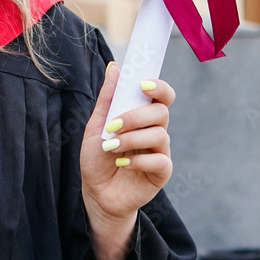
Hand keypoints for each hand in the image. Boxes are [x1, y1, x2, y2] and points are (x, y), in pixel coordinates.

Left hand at [80, 62, 175, 257]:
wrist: (96, 192)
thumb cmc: (97, 157)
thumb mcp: (96, 125)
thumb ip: (107, 98)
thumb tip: (114, 67)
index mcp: (143, 116)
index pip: (163, 95)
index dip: (159, 86)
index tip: (142, 85)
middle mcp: (156, 131)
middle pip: (161, 112)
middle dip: (135, 116)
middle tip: (113, 126)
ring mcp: (161, 152)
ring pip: (160, 135)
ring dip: (132, 139)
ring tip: (111, 148)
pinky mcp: (162, 173)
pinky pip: (160, 161)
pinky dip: (138, 160)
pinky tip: (122, 163)